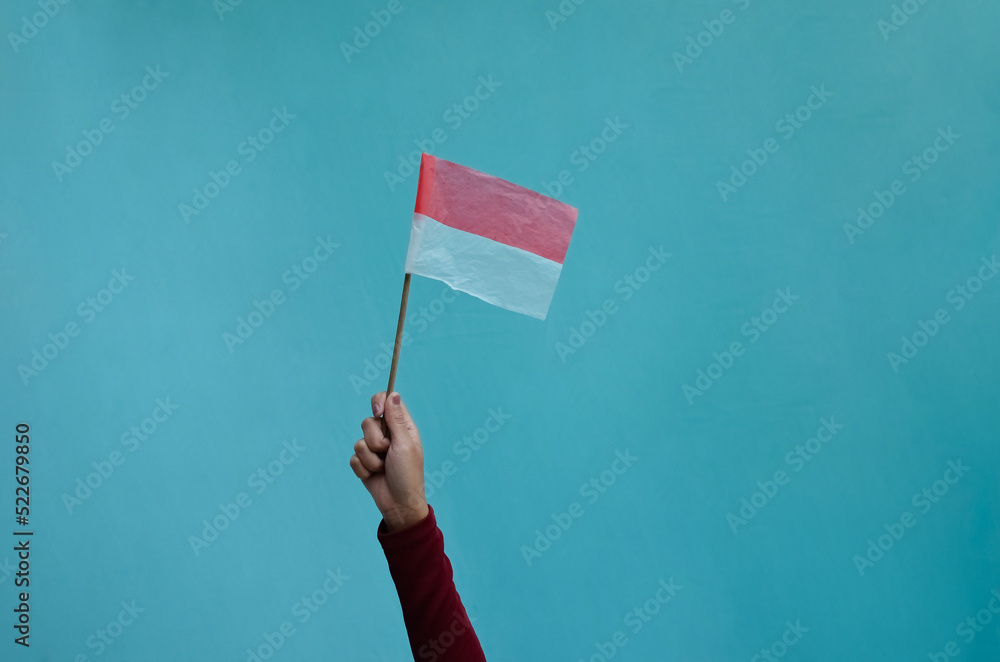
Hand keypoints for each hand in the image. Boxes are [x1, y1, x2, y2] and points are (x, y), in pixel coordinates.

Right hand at [350, 392, 428, 532]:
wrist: (398, 504)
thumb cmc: (408, 474)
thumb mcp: (405, 444)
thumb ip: (396, 420)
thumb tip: (392, 393)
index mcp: (401, 427)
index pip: (386, 402)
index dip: (378, 402)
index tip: (377, 412)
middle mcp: (387, 435)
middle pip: (368, 422)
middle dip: (376, 440)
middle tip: (387, 452)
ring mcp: (374, 449)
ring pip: (359, 441)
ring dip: (371, 459)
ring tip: (383, 468)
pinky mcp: (363, 463)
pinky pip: (354, 458)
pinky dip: (364, 469)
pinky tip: (374, 476)